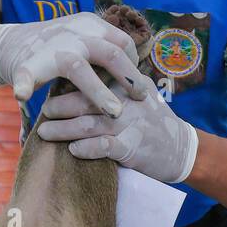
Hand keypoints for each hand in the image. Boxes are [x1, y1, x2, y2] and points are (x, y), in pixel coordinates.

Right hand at [0, 13, 145, 111]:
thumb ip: (105, 56)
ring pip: (78, 68)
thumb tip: (141, 83)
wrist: (11, 43)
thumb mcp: (84, 43)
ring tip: (114, 112)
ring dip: (99, 91)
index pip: (122, 43)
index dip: (133, 66)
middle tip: (141, 99)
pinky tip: (22, 96)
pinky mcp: (25, 62)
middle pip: (109, 53)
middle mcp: (73, 32)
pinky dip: (24, 84)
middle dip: (129, 77)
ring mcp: (50, 47)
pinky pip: (26, 73)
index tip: (137, 87)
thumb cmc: (57, 50)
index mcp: (90, 25)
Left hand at [36, 75, 198, 183]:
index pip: (94, 77)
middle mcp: (129, 101)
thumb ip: (117, 84)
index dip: (69, 83)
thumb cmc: (154, 121)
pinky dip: (86, 148)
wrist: (183, 150)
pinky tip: (73, 150)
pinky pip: (104, 146)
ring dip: (63, 129)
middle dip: (60, 106)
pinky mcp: (133, 147)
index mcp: (129, 84)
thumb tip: (80, 76)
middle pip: (86, 100)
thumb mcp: (140, 93)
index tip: (51, 88)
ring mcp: (131, 124)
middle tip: (44, 110)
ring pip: (89, 124)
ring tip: (45, 132)